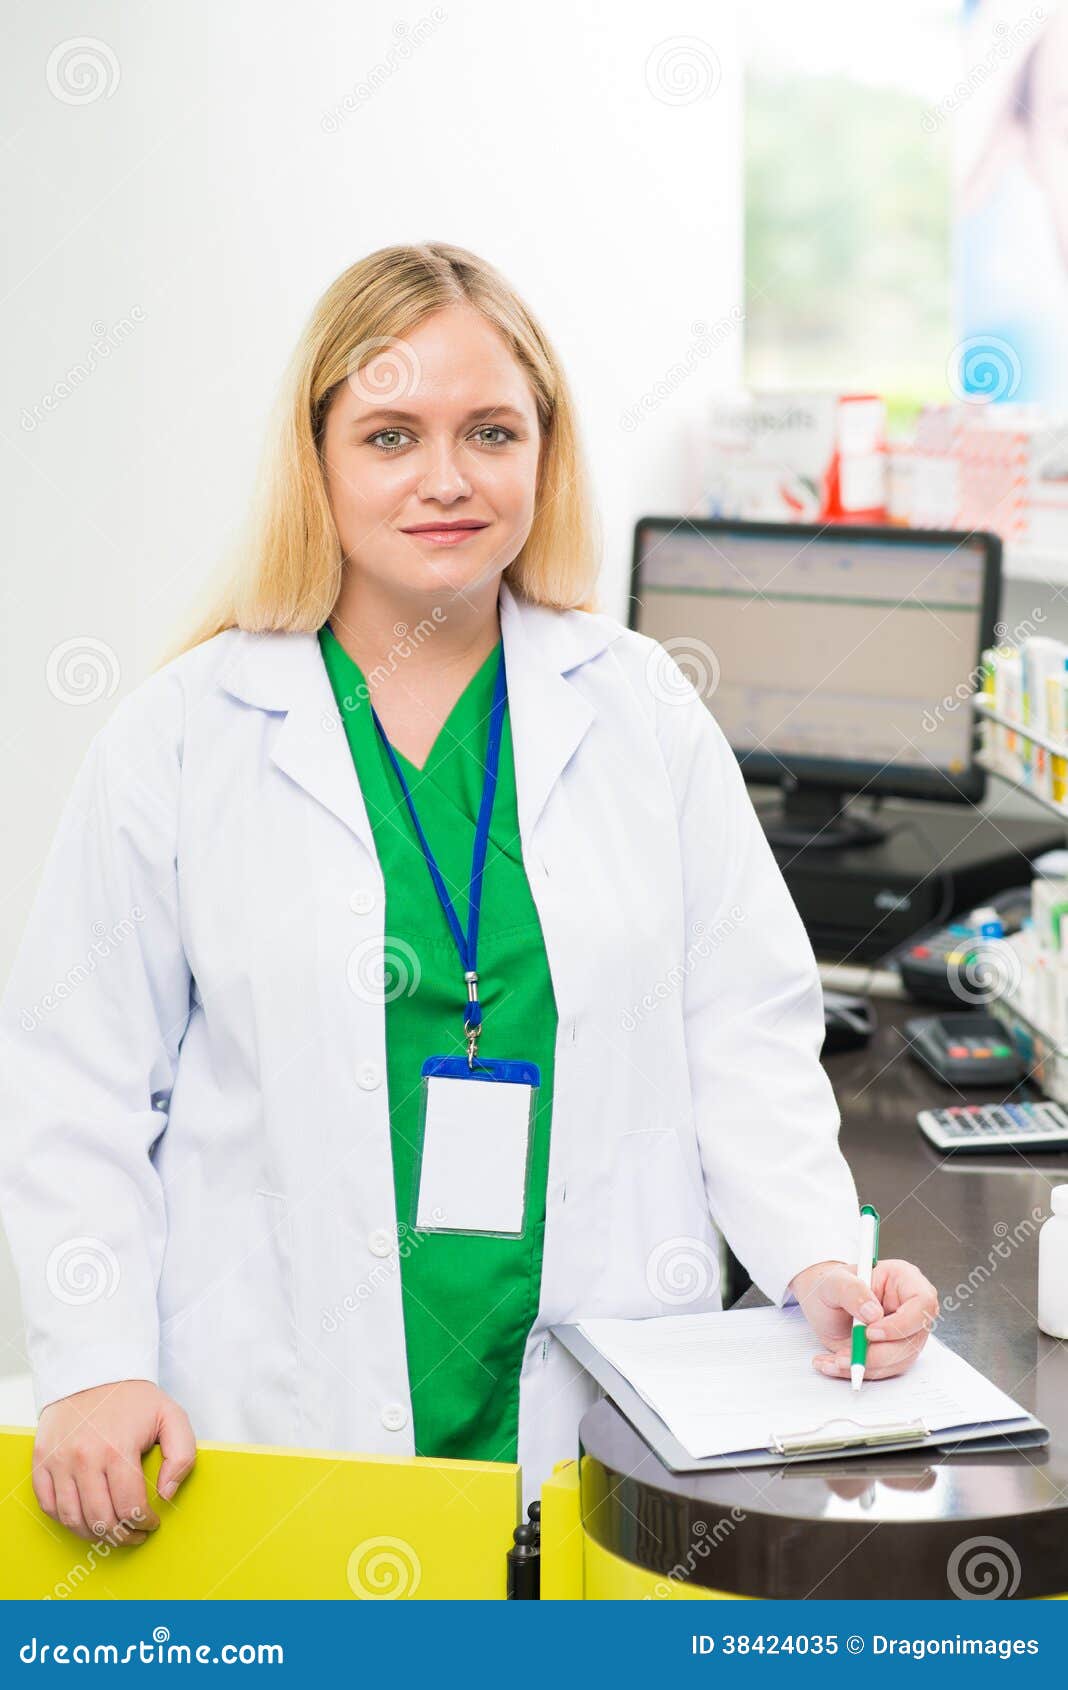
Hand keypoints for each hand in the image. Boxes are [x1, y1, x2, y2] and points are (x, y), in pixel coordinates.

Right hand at [32, 1380, 195, 1545]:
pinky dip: (66, 1519)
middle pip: (102, 1520)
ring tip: (111, 1532)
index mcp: (118, 1449)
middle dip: (122, 1536)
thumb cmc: (133, 1397)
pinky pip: (49, 1506)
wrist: (93, 1370)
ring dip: (94, 1535)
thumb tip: (167, 1494)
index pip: (130, 1508)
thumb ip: (182, 1456)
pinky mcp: (41, 1460)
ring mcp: (59, 1461)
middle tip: (133, 1534)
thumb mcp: (171, 1416)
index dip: (144, 1523)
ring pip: (73, 1519)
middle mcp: (85, 1458)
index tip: (151, 1523)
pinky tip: (84, 1517)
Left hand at [788, 1257, 938, 1381]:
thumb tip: (873, 1313)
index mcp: (903, 1279)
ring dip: (866, 1366)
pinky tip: (835, 1364)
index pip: (922, 1303)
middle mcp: (909, 1307)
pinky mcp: (894, 1352)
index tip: (871, 1333)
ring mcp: (904, 1332)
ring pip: (899, 1360)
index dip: (902, 1323)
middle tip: (845, 1355)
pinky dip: (858, 1371)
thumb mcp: (833, 1282)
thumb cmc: (832, 1286)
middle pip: (912, 1339)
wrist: (821, 1303)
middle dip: (878, 1354)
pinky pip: (884, 1369)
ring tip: (835, 1360)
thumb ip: (852, 1291)